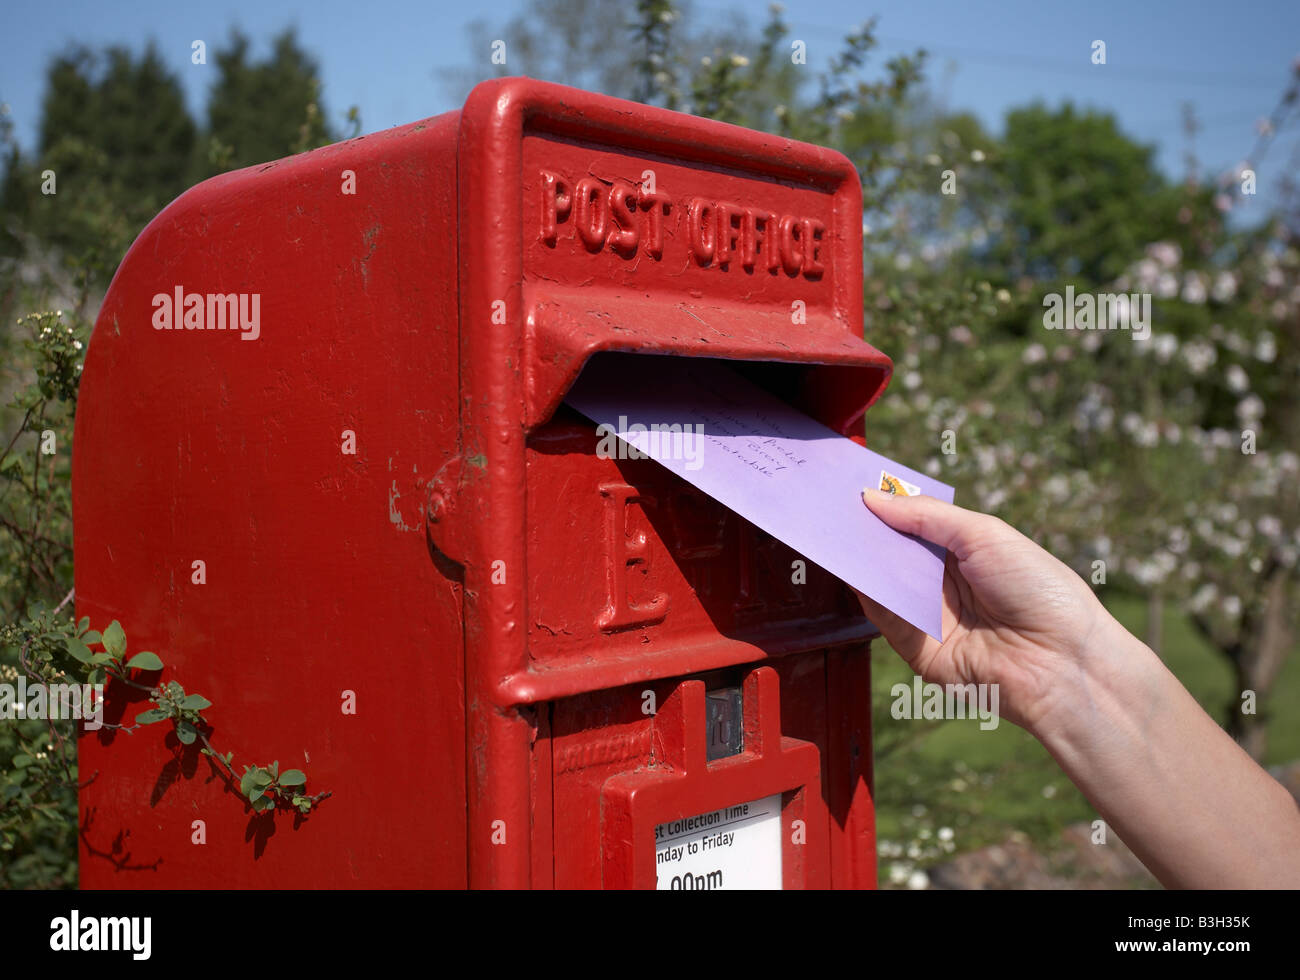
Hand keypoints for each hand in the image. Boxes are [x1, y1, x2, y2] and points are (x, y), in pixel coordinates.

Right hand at [855, 488, 1123, 733]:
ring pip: (883, 582)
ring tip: (833, 529)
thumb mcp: (983, 534)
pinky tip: (852, 568)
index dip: (886, 506)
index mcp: (965, 551)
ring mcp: (930, 616)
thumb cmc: (1039, 589)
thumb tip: (873, 497)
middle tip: (834, 504)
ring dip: (860, 558)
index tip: (855, 486)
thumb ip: (925, 516)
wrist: (1061, 659)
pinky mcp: (918, 649)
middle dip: (866, 529)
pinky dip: (867, 593)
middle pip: (893, 552)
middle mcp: (945, 583)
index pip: (914, 523)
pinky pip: (885, 617)